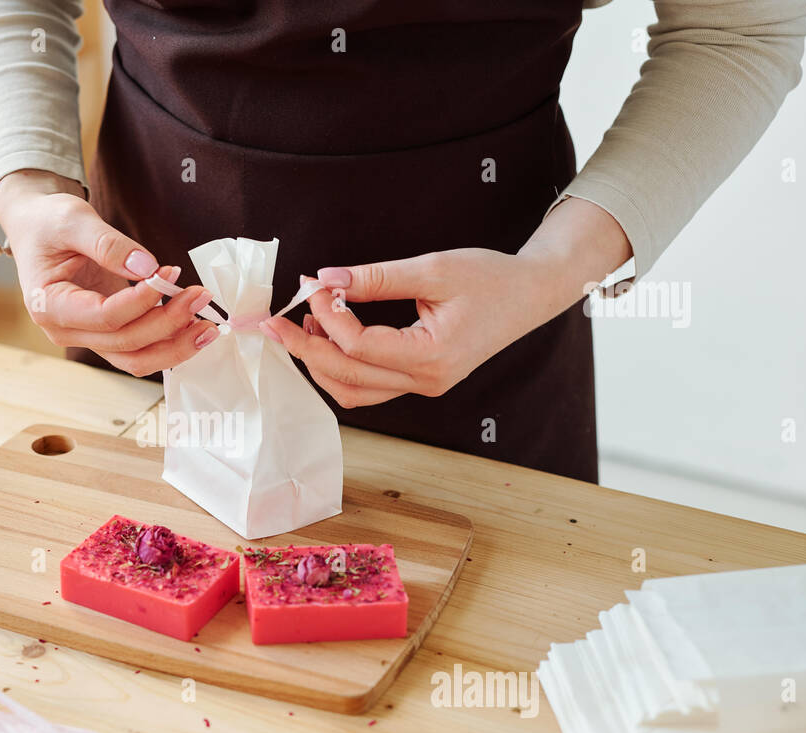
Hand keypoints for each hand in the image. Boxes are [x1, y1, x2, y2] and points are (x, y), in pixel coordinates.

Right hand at [0, 169, 217, 375]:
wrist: (38, 228)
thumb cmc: (48, 222)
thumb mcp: (72, 219)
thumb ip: (107, 243)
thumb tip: (147, 267)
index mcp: (48, 305)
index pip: (103, 316)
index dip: (141, 301)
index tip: (168, 272)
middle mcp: (65, 331)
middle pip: (124, 343)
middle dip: (167, 323)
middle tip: (200, 295)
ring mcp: (86, 337)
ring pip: (135, 359)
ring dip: (174, 347)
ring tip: (208, 327)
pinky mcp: (107, 334)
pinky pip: (140, 351)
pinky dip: (169, 344)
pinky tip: (194, 327)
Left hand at [260, 198, 631, 407]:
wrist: (531, 294)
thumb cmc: (491, 278)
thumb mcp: (433, 267)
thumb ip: (378, 276)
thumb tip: (326, 278)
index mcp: (433, 357)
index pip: (361, 347)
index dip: (328, 318)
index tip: (312, 286)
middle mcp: (426, 381)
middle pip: (348, 377)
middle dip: (305, 348)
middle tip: (274, 321)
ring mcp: (422, 386)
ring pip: (353, 391)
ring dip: (320, 362)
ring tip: (303, 323)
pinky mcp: (419, 381)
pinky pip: (367, 387)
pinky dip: (340, 366)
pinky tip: (329, 334)